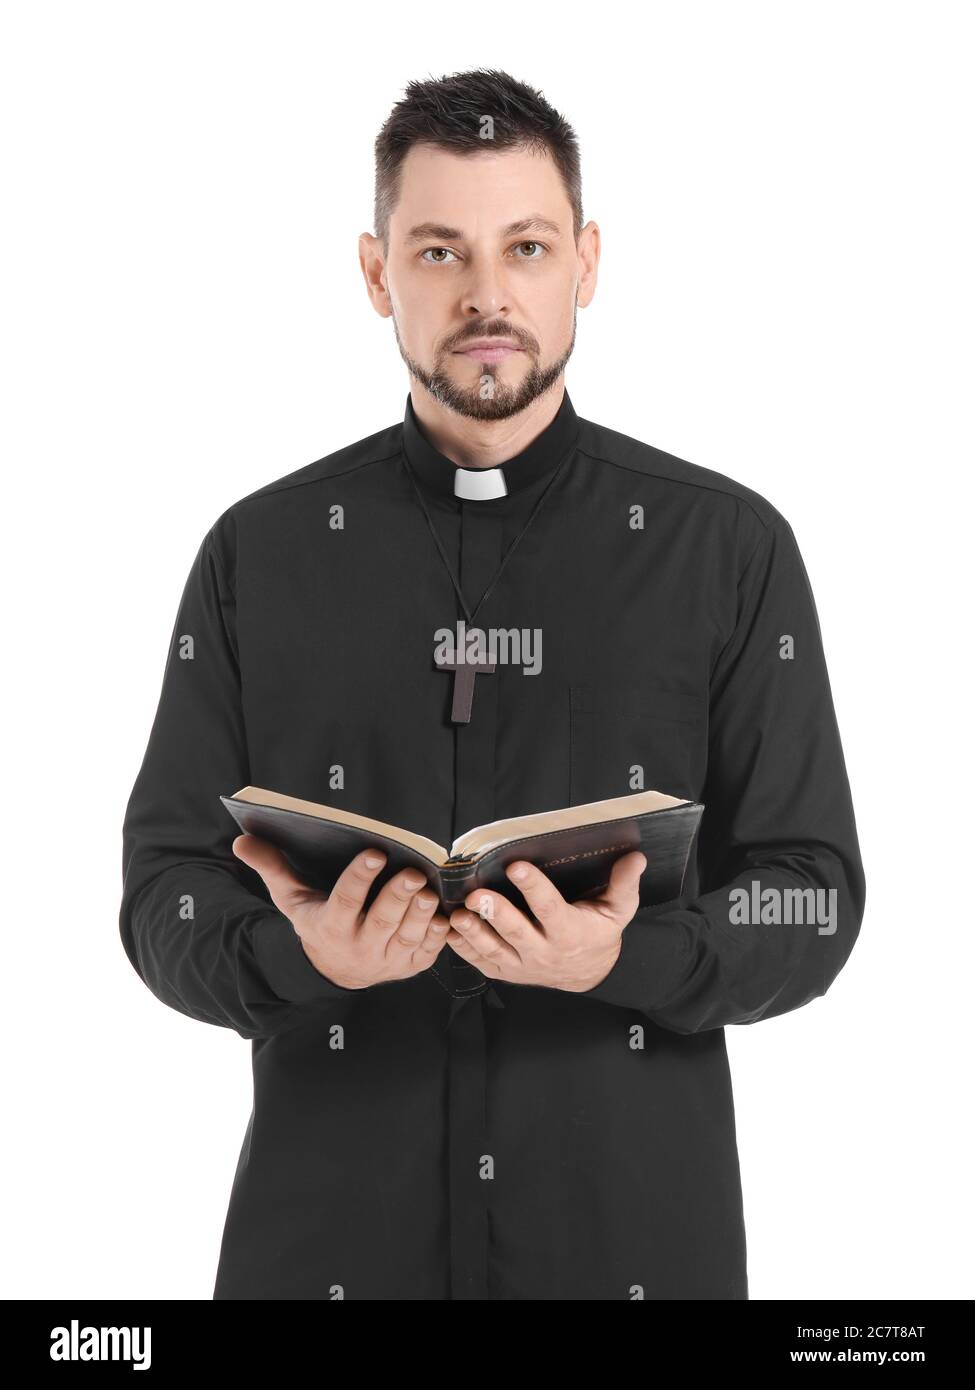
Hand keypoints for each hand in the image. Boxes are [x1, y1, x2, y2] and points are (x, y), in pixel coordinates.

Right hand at [232, 835, 449, 988]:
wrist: (334, 969)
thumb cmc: (315, 920)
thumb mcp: (290, 898)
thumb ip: (271, 867)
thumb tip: (241, 839)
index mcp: (329, 927)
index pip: (346, 901)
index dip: (361, 877)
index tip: (376, 852)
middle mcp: (359, 947)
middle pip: (382, 921)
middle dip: (398, 896)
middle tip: (414, 872)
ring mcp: (387, 961)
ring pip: (407, 937)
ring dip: (420, 914)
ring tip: (430, 890)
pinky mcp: (410, 967)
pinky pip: (427, 952)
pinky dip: (437, 935)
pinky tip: (444, 913)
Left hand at [446, 850, 646, 991]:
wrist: (588, 972)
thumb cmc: (599, 931)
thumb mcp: (618, 910)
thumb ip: (624, 884)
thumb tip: (636, 856)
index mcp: (570, 932)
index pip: (550, 908)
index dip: (533, 887)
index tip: (516, 865)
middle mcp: (544, 951)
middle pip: (517, 933)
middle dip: (496, 914)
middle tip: (476, 895)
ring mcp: (522, 965)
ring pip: (494, 951)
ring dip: (474, 933)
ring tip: (459, 914)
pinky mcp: (506, 972)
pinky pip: (481, 963)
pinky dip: (463, 949)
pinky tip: (449, 930)